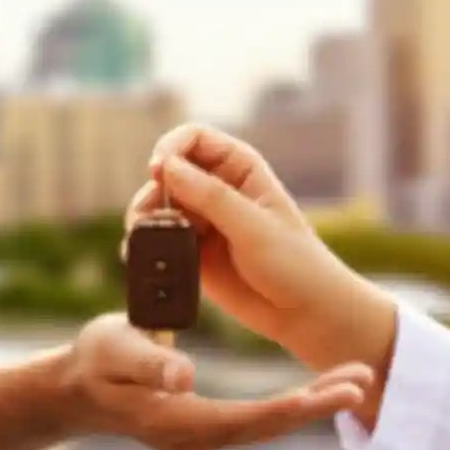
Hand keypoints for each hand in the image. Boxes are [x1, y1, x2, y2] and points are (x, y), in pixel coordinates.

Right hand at [61, 313, 373, 449]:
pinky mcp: (203, 424)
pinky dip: (288, 405)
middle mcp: (200, 437)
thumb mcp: (117, 349)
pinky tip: (312, 390)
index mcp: (185, 421)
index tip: (341, 387)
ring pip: (267, 424)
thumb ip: (150, 361)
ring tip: (351, 381)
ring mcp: (202, 435)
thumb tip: (185, 376)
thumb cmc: (93, 362)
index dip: (301, 404)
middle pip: (272, 425)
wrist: (72, 388)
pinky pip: (256, 420)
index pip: (257, 418)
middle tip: (365, 380)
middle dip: (320, 403)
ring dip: (310, 404)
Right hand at [125, 125, 396, 401]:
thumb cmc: (294, 263)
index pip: (193, 138)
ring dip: (145, 217)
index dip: (170, 147)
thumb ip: (211, 196)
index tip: (157, 170)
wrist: (304, 312)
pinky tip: (145, 257)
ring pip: (158, 204)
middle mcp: (218, 188)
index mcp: (240, 167)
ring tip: (145, 238)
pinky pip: (159, 238)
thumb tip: (167, 168)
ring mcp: (204, 220)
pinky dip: (146, 244)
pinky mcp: (193, 251)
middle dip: (153, 189)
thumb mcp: (254, 227)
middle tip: (150, 217)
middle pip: (168, 170)